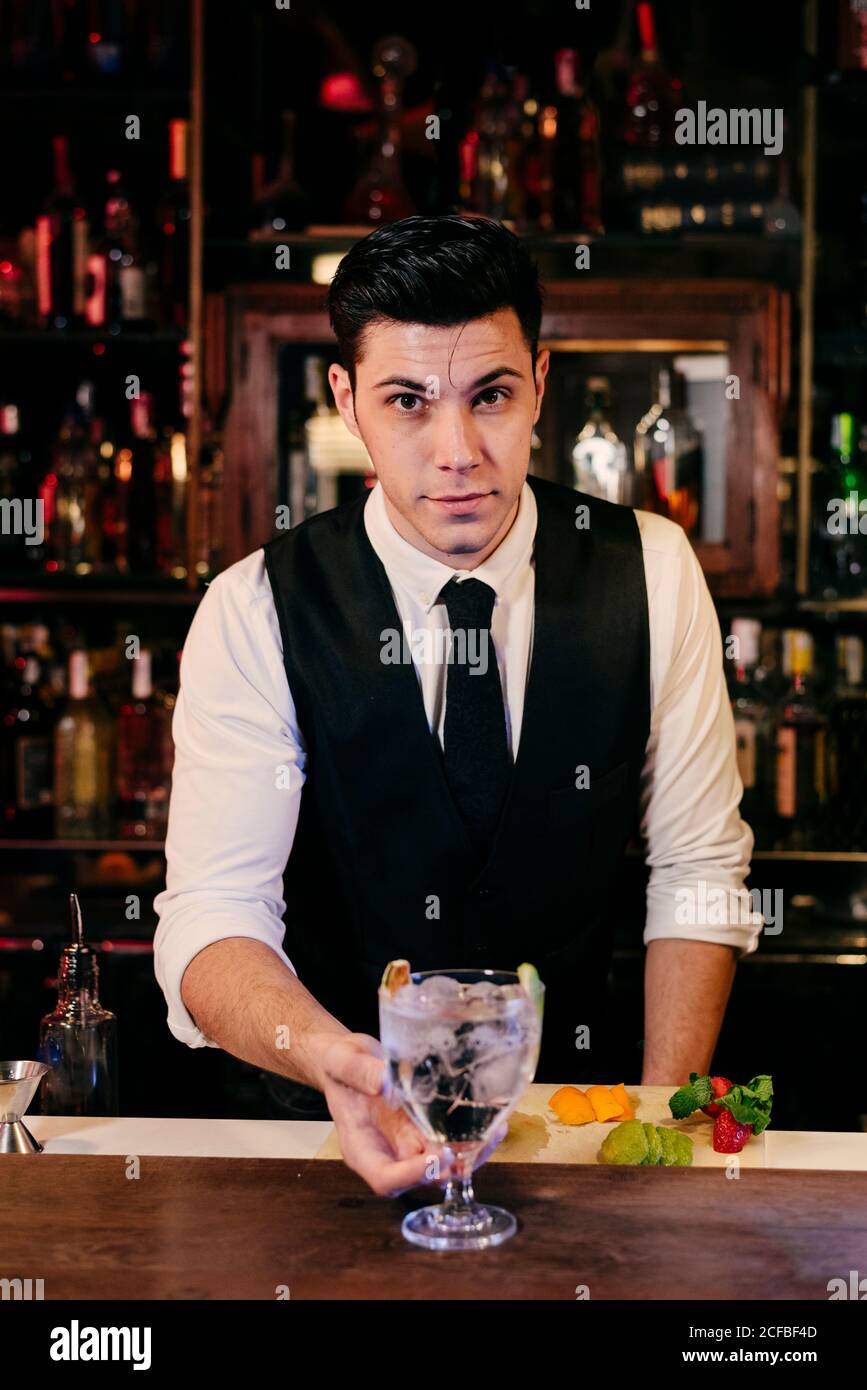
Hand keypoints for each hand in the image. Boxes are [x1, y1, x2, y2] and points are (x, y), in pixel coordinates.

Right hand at [316, 1032, 507, 1196]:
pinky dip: (470, 1135)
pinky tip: (489, 1121)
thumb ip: (359, 1072)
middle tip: (474, 1144)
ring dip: (467, 1154)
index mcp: (361, 1148)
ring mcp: (407, 1143)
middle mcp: (388, 1152)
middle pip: (420, 1177)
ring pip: (441, 1164)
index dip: (410, 1176)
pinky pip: (448, 1140)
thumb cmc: (340, 1065)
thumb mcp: (343, 1062)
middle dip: (450, 1166)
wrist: (349, 1060)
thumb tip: (385, 1082)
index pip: (384, 1178)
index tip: (435, 1157)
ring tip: (491, 1133)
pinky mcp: (424, 1128)